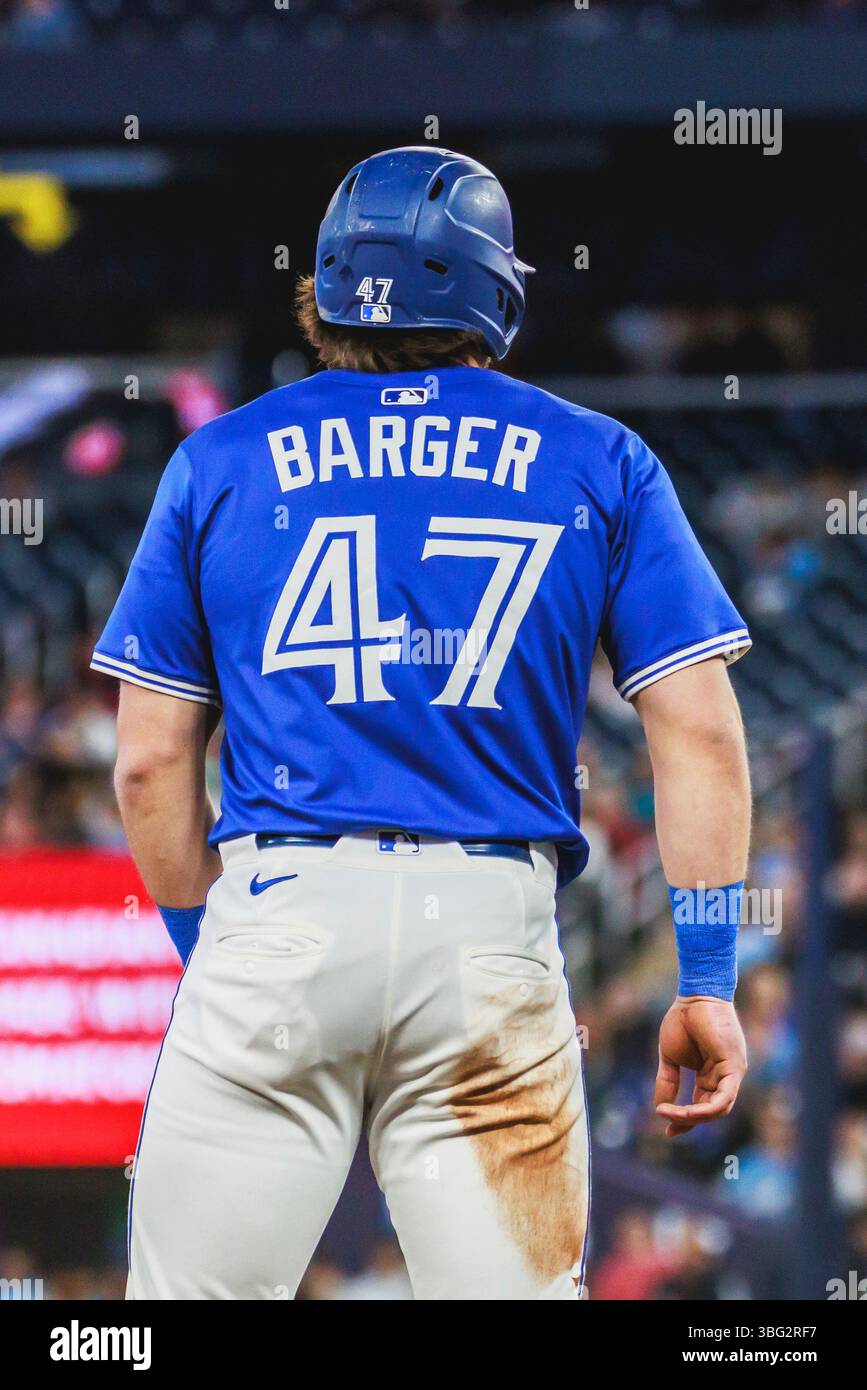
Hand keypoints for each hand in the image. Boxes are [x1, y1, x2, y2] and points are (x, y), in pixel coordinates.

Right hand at [654, 996, 746, 1137]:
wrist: (694, 996)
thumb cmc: (683, 1020)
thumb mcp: (669, 1057)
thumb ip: (667, 1082)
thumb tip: (660, 1109)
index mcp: (710, 1075)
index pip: (702, 1105)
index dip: (685, 1120)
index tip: (667, 1132)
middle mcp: (724, 1077)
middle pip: (710, 1110)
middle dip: (688, 1120)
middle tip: (666, 1121)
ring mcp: (731, 1073)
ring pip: (719, 1108)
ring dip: (695, 1116)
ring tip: (672, 1114)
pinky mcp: (734, 1067)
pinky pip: (725, 1098)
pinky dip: (707, 1109)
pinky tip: (688, 1111)